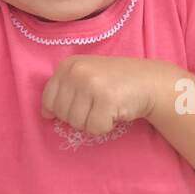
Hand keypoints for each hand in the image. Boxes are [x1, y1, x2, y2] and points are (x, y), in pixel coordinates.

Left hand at [41, 56, 163, 135]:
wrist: (149, 81)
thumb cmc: (115, 82)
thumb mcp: (85, 77)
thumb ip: (64, 91)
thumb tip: (45, 114)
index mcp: (68, 65)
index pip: (48, 100)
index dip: (63, 110)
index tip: (82, 104)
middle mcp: (77, 71)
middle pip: (62, 114)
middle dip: (80, 117)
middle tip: (98, 105)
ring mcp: (91, 84)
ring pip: (77, 123)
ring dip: (93, 122)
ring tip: (107, 107)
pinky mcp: (106, 99)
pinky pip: (94, 128)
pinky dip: (105, 126)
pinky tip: (115, 111)